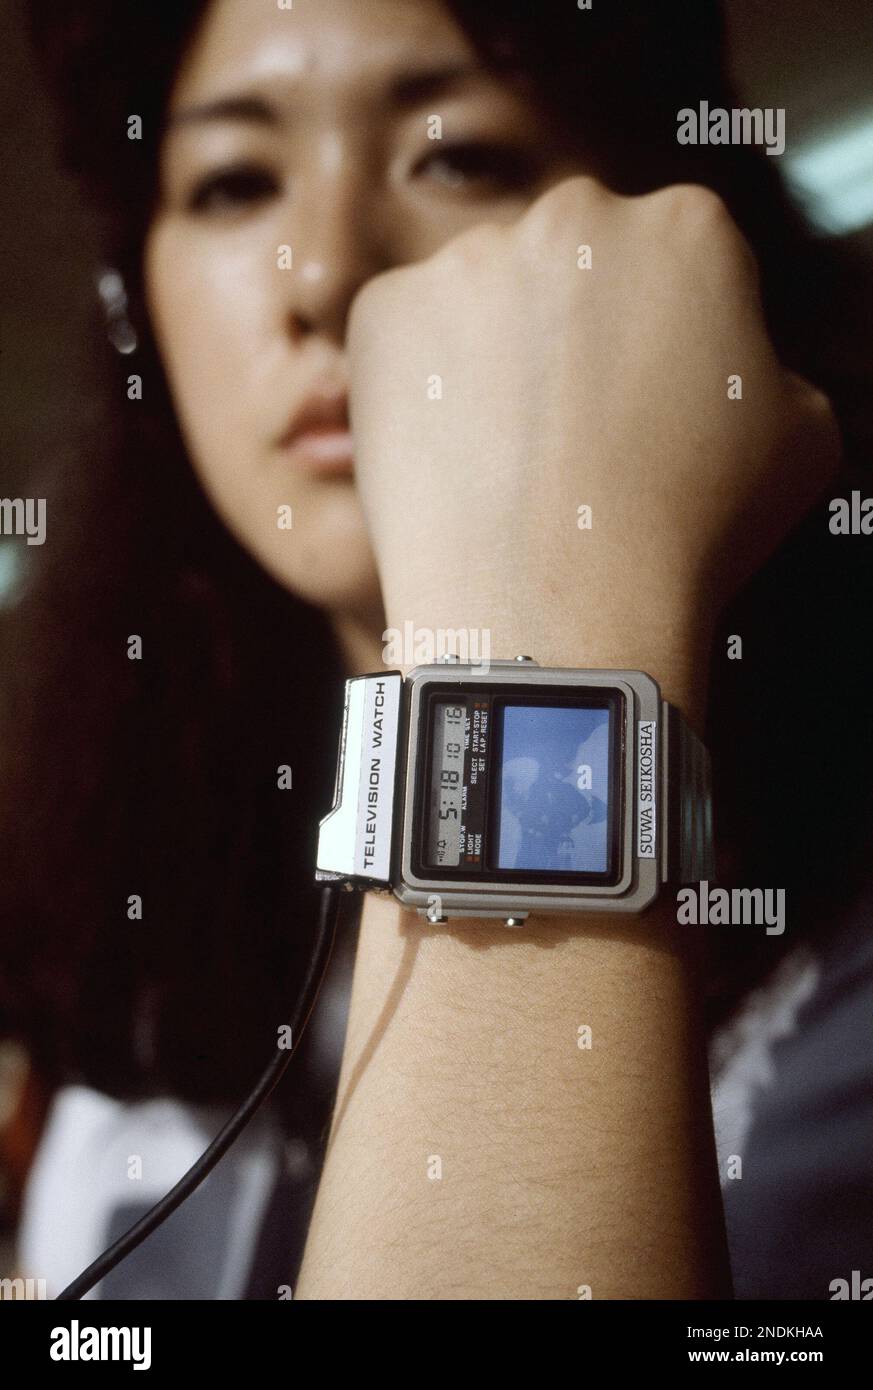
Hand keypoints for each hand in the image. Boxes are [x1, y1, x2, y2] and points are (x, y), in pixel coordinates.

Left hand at [346, 176, 838, 715]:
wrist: (559, 607)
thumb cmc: (686, 533)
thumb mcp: (799, 434)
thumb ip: (763, 362)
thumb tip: (720, 363)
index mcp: (690, 228)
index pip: (675, 262)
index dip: (662, 339)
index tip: (643, 399)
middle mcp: (577, 219)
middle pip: (576, 263)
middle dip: (575, 331)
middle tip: (573, 427)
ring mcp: (471, 259)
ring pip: (486, 294)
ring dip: (495, 350)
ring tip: (509, 455)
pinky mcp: (387, 307)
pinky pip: (406, 331)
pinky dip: (421, 380)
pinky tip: (453, 452)